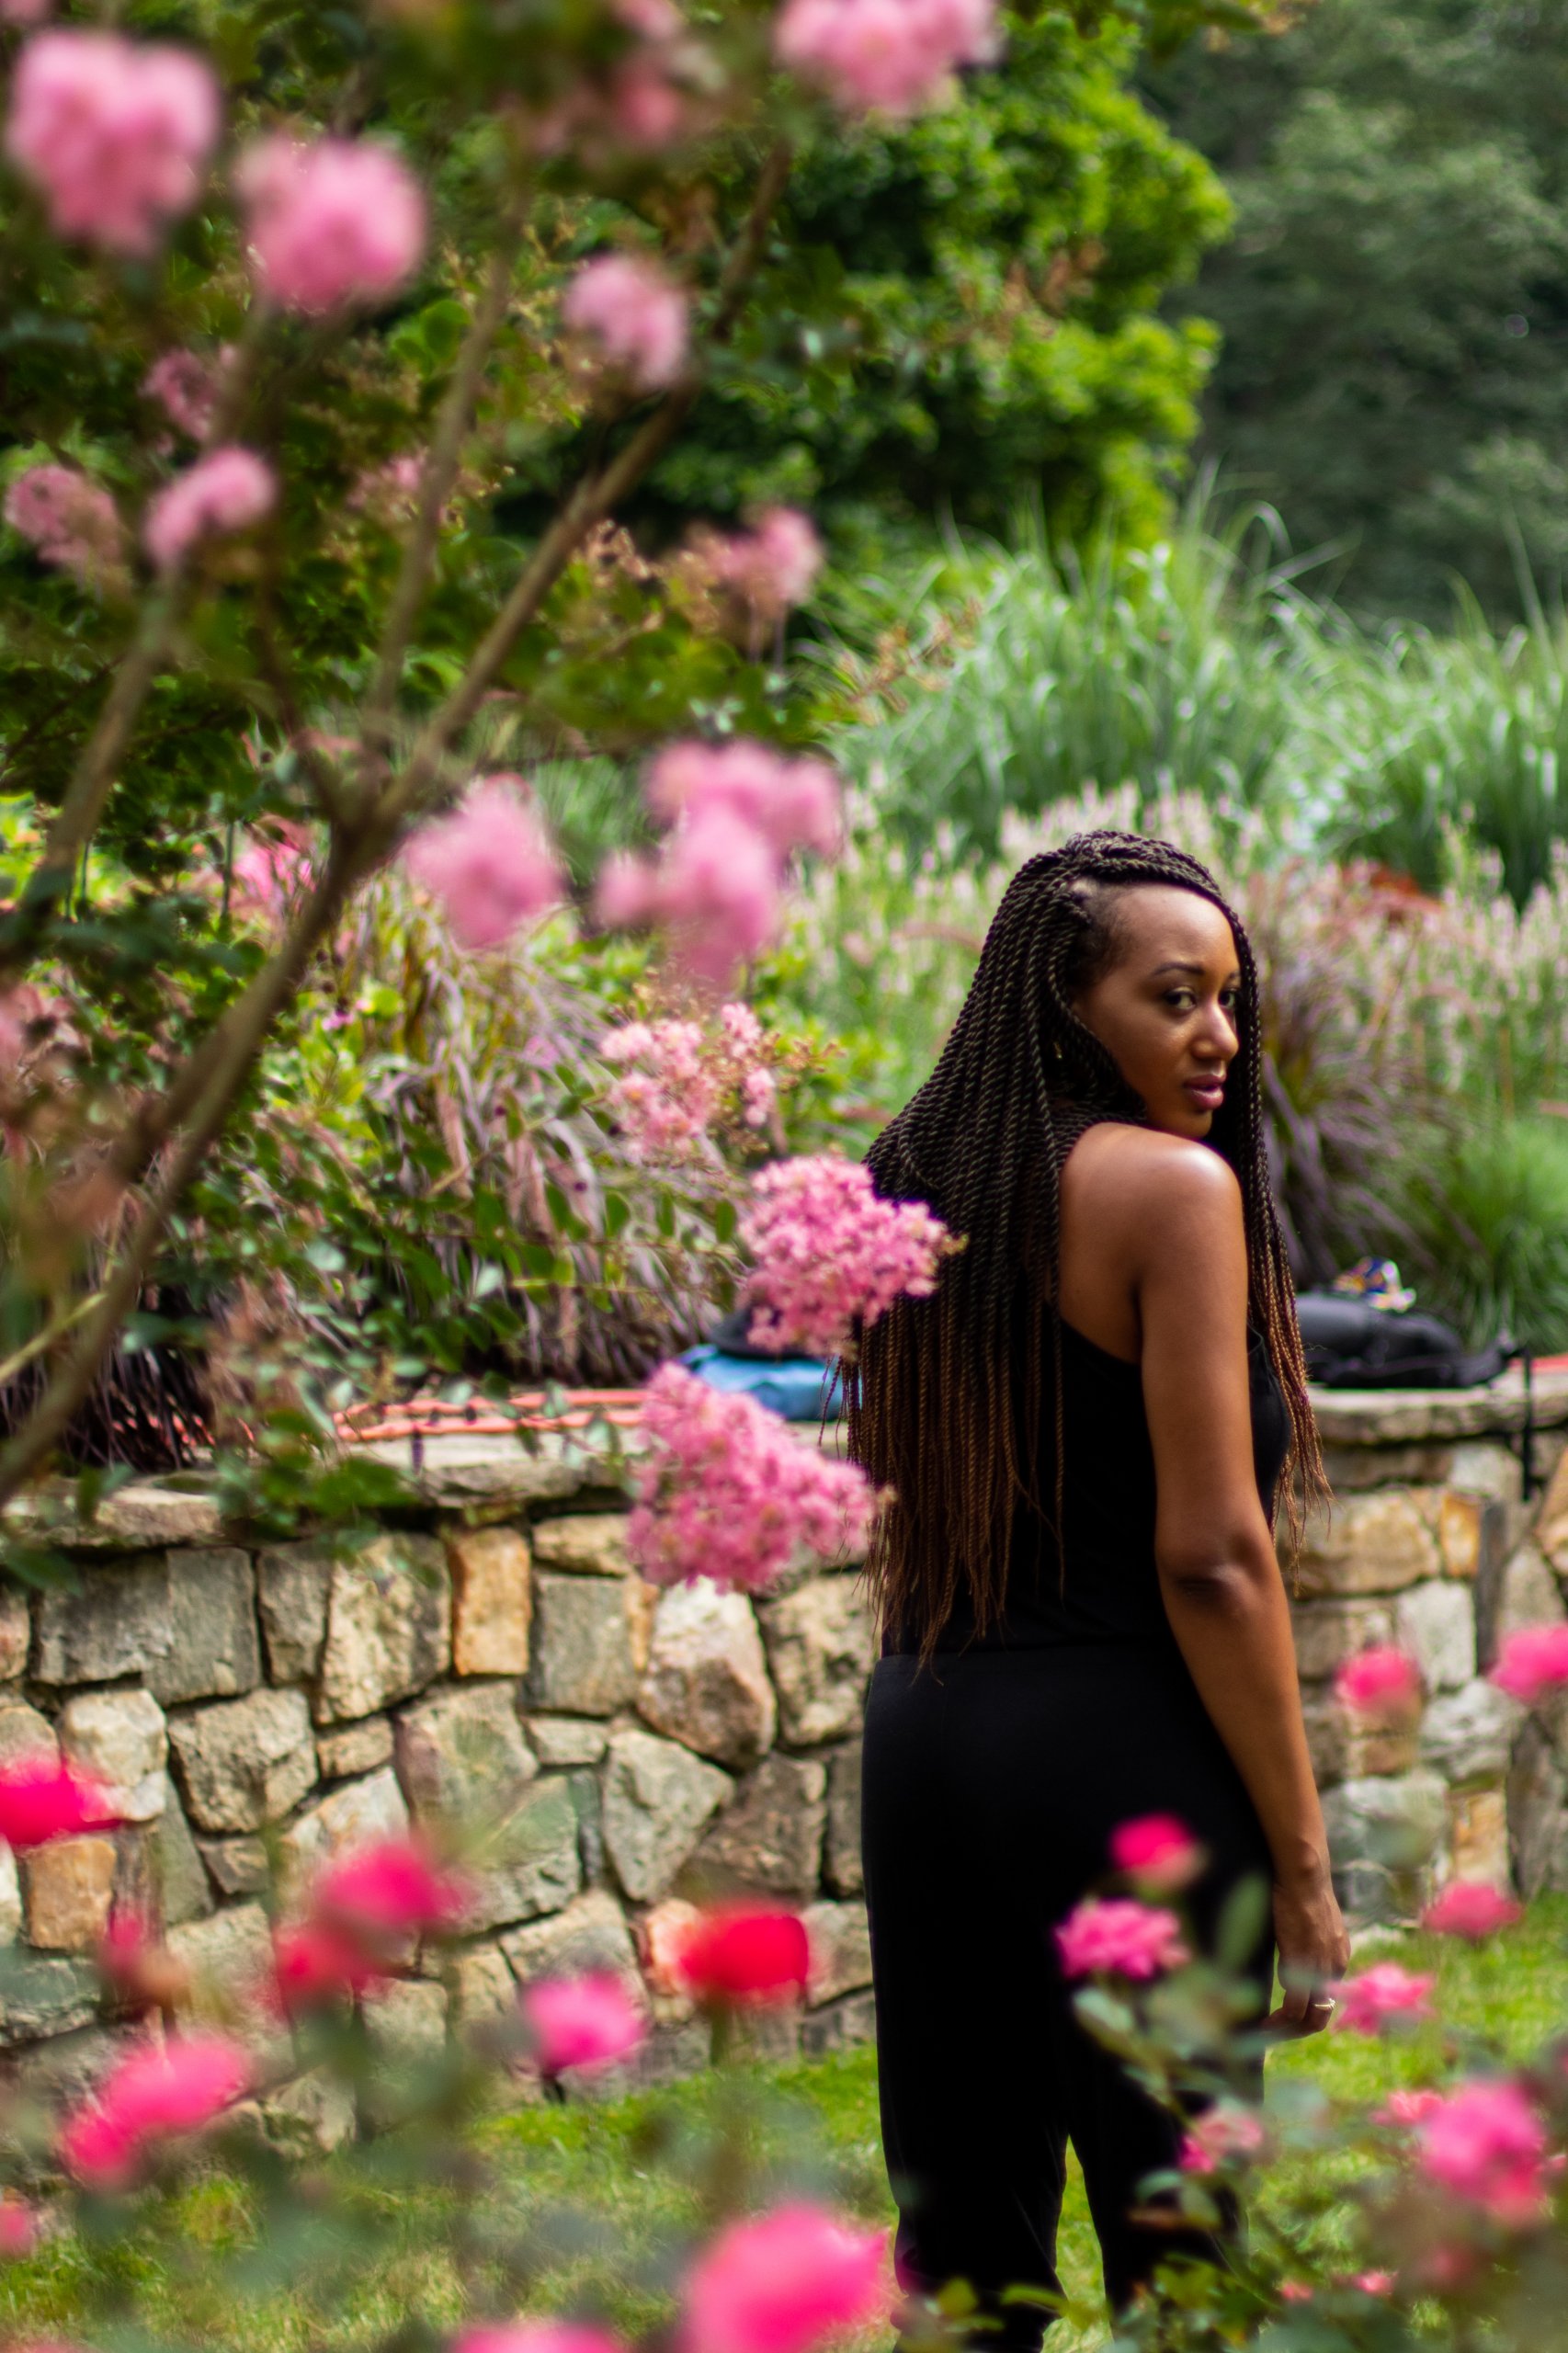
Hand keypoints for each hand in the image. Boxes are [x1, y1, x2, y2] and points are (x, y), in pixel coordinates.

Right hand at [1265, 1858, 1350, 2036]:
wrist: (1304, 1875)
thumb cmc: (1301, 1886)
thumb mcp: (1310, 1918)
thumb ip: (1306, 1939)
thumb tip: (1293, 1944)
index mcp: (1339, 1956)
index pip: (1326, 1998)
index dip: (1305, 2012)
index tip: (1284, 2016)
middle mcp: (1336, 1968)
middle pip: (1322, 2016)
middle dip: (1298, 2030)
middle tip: (1274, 2032)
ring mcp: (1321, 1970)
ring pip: (1310, 2018)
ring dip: (1287, 2030)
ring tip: (1267, 2032)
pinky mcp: (1303, 1968)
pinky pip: (1294, 2009)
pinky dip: (1279, 2022)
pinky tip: (1264, 2023)